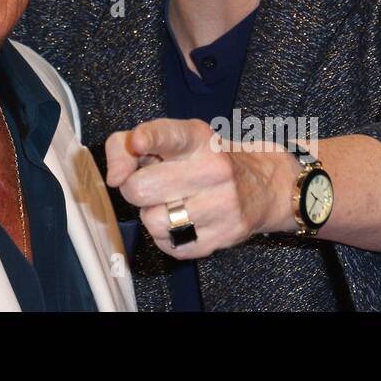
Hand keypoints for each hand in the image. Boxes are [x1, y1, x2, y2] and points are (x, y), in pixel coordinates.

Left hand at [105, 118, 298, 258]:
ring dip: (152, 214)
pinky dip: (167, 237)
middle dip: (135, 188)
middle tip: (152, 184)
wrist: (266, 186)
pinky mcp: (222, 238)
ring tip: (171, 203)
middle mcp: (212, 170)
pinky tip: (183, 221)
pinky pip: (169, 245)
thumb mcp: (174, 138)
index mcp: (197, 139)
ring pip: (151, 220)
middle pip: (140, 188)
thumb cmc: (208, 160)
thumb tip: (114, 177)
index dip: (148, 138)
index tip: (137, 142)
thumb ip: (130, 146)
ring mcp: (220, 206)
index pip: (170, 135)